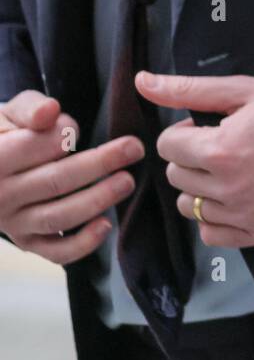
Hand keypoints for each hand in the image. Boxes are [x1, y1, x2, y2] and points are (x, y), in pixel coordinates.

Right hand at [0, 90, 143, 263]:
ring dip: (96, 200)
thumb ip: (30, 108)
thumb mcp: (10, 113)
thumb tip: (51, 112)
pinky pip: (55, 251)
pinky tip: (106, 226)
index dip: (64, 135)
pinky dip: (81, 244)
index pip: (35, 147)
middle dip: (99, 165)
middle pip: (54, 182)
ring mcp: (13, 223)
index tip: (77, 128)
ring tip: (127, 182)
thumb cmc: (7, 133)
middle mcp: (1, 196)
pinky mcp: (27, 242)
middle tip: (135, 148)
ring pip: (58, 218)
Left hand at [138, 72, 253, 247]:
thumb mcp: (244, 90)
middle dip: (191, 158)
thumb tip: (143, 82)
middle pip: (176, 175)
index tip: (208, 128)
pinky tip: (233, 197)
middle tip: (222, 146)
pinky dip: (215, 218)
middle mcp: (226, 187)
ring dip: (200, 188)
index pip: (167, 146)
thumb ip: (189, 88)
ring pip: (189, 207)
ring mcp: (242, 214)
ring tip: (228, 171)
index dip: (185, 132)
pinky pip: (211, 234)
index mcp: (220, 149)